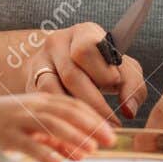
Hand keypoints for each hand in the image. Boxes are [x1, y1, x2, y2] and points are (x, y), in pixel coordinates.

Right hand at [0, 93, 115, 161]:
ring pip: (50, 125)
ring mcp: (16, 118)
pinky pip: (27, 143)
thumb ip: (51, 136)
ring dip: (72, 138)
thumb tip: (77, 153)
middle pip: (66, 112)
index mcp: (39, 99)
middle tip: (108, 142)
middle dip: (90, 126)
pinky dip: (44, 153)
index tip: (112, 131)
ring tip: (88, 153)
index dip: (94, 116)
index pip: (72, 104)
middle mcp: (30, 105)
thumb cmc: (0, 124)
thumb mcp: (29, 126)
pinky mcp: (3, 133)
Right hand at [23, 22, 146, 122]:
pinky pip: (43, 100)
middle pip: (71, 74)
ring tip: (96, 129)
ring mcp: (39, 60)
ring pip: (53, 89)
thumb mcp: (120, 69)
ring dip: (77, 113)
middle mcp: (57, 42)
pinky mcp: (30, 80)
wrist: (64, 63)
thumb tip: (129, 110)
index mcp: (84, 32)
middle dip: (94, 102)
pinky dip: (61, 115)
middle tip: (112, 122)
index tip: (116, 87)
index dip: (103, 72)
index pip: (88, 50)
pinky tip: (76, 126)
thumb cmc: (100, 67)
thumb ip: (132, 86)